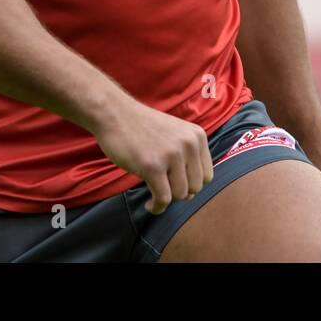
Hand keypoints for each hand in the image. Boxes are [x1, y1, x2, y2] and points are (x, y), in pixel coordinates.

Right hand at [94, 100, 214, 213]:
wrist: (114, 113)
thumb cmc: (141, 127)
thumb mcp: (174, 133)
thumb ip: (187, 156)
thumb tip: (191, 195)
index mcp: (197, 136)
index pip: (207, 176)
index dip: (191, 185)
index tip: (175, 185)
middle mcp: (188, 144)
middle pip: (195, 188)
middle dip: (179, 193)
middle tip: (163, 189)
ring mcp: (171, 155)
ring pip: (180, 195)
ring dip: (166, 200)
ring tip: (154, 196)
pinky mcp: (152, 166)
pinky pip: (163, 198)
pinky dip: (156, 207)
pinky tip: (149, 205)